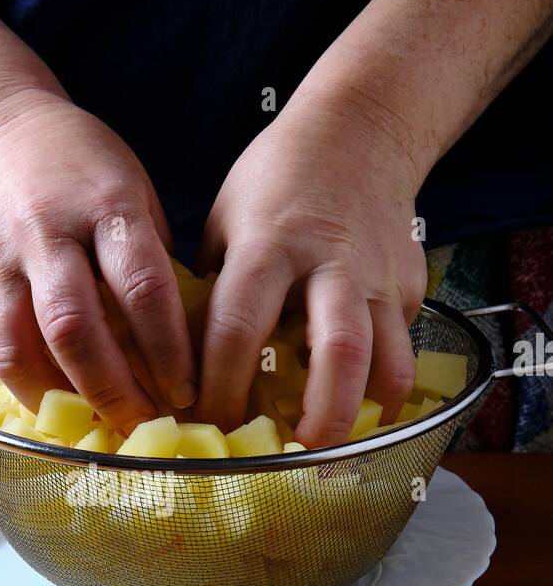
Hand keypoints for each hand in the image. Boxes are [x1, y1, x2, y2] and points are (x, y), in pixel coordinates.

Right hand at [0, 89, 197, 432]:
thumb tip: (182, 352)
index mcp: (108, 207)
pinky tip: (57, 404)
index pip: (143, 290)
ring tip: (96, 425)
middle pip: (76, 328)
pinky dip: (28, 385)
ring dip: (62, 397)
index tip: (185, 392)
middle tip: (143, 425)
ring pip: (22, 347)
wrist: (2, 132)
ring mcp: (2, 257)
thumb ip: (152, 268)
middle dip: (113, 389)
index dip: (167, 351)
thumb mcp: (137, 199)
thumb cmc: (89, 173)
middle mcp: (49, 232)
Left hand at [195, 92, 428, 445]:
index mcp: (267, 246)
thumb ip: (208, 290)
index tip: (204, 422)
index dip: (220, 386)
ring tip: (337, 446)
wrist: (360, 130)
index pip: (238, 328)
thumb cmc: (275, 182)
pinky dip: (383, 383)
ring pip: (388, 358)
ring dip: (364, 411)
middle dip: (320, 414)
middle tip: (298, 455)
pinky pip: (402, 347)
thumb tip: (176, 364)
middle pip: (337, 350)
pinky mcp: (410, 286)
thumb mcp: (223, 222)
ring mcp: (377, 277)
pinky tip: (355, 402)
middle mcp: (329, 264)